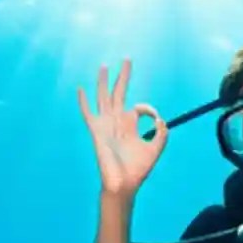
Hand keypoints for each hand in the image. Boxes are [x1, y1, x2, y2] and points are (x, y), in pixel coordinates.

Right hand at [77, 59, 168, 196]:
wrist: (123, 184)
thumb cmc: (137, 170)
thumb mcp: (155, 149)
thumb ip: (161, 134)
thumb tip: (161, 119)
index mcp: (130, 126)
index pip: (139, 107)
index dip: (149, 109)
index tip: (156, 119)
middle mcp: (117, 122)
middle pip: (119, 93)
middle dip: (123, 76)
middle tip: (127, 59)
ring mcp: (106, 125)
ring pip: (103, 97)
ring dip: (104, 81)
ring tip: (104, 65)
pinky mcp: (97, 131)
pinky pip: (88, 113)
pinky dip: (83, 102)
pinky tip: (80, 89)